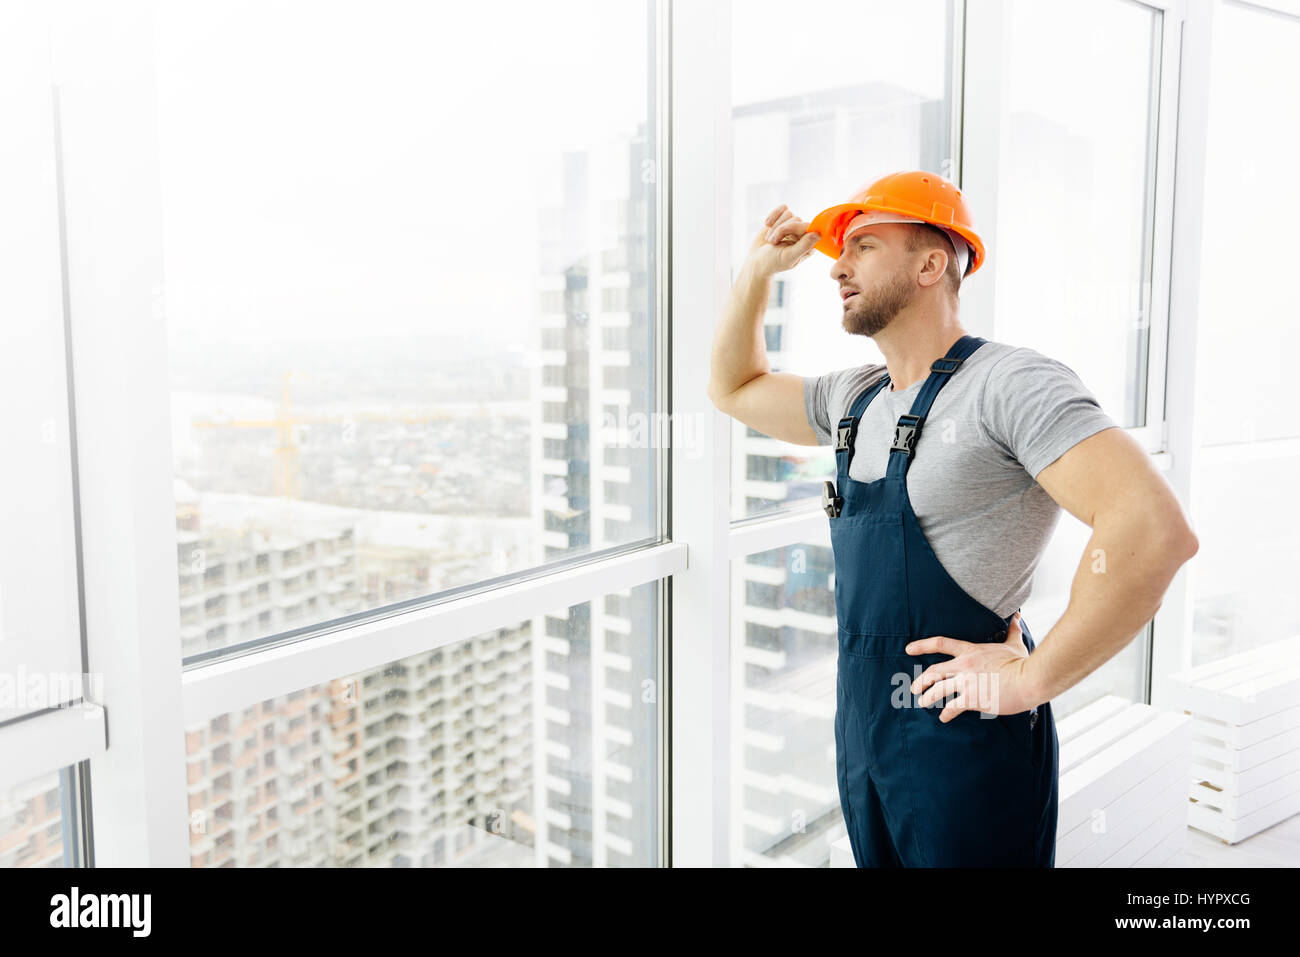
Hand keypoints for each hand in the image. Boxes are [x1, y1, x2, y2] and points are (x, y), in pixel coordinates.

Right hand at [743, 204, 820, 279]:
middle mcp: (803, 234)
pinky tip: (767, 225)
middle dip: (780, 230)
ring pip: (788, 213)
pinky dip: (773, 216)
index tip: (777, 240)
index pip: (807, 226)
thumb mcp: (788, 257)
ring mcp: (794, 225)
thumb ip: (804, 246)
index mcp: (809, 245)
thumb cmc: (772, 262)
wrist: (756, 260)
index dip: (791, 229)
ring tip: (770, 240)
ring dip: (774, 227)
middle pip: (796, 219)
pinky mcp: (784, 219)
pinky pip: (783, 208)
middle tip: (772, 242)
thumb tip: (818, 234)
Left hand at [905, 612, 1039, 722]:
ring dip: (928, 698)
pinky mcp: (972, 698)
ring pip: (938, 690)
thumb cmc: (1023, 663)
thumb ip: (1012, 631)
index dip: (922, 645)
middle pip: (933, 671)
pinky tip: (944, 717)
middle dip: (921, 681)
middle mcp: (964, 666)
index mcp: (970, 651)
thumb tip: (1018, 617)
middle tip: (914, 688)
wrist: (1029, 679)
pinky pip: (952, 707)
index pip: (940, 643)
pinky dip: (946, 713)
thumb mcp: (1014, 644)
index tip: (908, 649)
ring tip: (923, 703)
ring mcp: (966, 683)